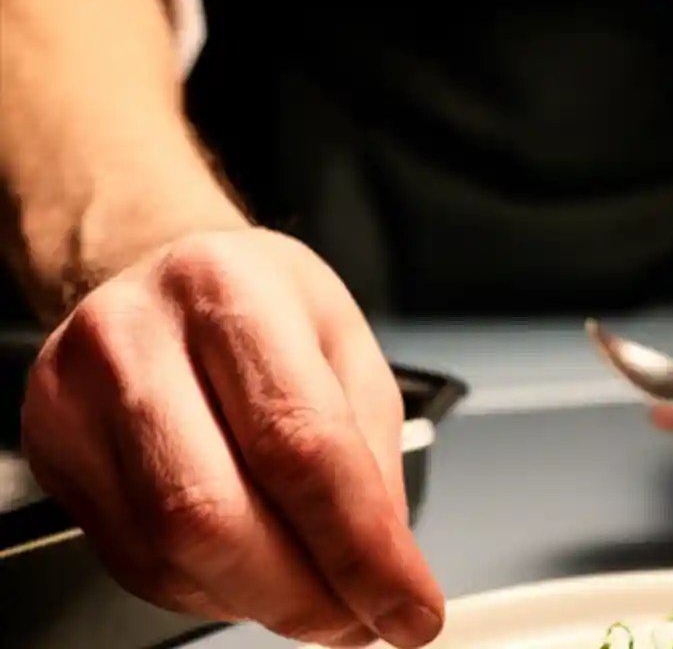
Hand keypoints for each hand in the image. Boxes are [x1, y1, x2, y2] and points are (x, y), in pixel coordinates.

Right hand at [21, 228, 442, 647]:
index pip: (300, 445)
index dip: (360, 549)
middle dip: (303, 596)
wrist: (154, 270)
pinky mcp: (53, 454)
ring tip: (317, 595)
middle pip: (214, 514)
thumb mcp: (345, 348)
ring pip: (170, 552)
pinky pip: (137, 563)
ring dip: (261, 601)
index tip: (408, 608)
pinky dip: (211, 589)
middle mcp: (135, 338)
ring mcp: (75, 399)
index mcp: (229, 290)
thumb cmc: (257, 303)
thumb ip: (371, 458)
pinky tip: (253, 572)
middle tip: (359, 621)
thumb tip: (384, 568)